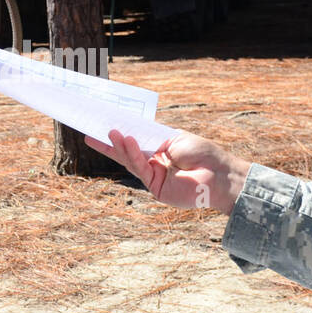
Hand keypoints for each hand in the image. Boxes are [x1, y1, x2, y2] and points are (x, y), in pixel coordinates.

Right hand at [85, 129, 250, 214]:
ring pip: (131, 160)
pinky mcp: (155, 188)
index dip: (120, 134)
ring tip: (109, 132)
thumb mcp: (174, 139)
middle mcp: (154, 164)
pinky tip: (128, 141)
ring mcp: (154, 177)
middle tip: (90, 132)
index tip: (103, 124)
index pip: (136, 140)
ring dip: (119, 145)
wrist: (220, 175)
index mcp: (160, 151)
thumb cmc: (203, 154)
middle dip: (109, 143)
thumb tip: (130, 130)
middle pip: (127, 152)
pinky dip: (133, 154)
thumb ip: (152, 137)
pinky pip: (141, 168)